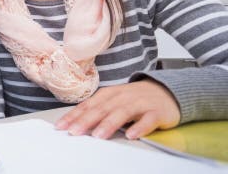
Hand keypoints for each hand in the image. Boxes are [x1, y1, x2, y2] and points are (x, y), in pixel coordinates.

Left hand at [55, 80, 179, 139]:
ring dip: (109, 124)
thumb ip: (98, 110)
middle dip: (86, 120)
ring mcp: (140, 103)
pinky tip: (131, 135)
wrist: (166, 91)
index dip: (74, 115)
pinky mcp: (157, 112)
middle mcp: (122, 96)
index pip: (88, 105)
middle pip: (102, 108)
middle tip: (74, 132)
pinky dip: (139, 127)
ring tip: (98, 135)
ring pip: (122, 113)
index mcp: (109, 94)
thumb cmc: (135, 99)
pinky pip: (147, 120)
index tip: (61, 126)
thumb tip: (76, 123)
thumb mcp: (114, 100)